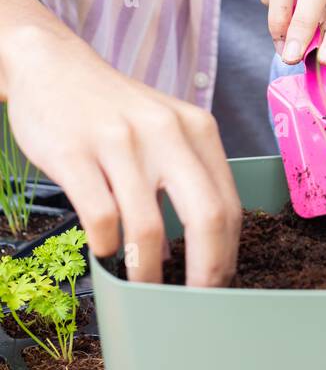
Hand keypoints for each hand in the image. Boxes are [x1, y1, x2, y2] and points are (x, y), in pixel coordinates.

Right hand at [3, 29, 241, 286]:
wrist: (52, 65)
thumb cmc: (113, 110)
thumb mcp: (165, 127)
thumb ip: (187, 175)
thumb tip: (207, 247)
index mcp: (196, 129)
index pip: (229, 204)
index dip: (228, 254)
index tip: (219, 285)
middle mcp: (165, 132)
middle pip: (206, 217)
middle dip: (206, 273)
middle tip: (195, 304)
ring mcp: (120, 142)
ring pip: (148, 227)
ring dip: (148, 272)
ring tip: (144, 289)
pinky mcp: (75, 153)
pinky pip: (100, 217)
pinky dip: (107, 248)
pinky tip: (106, 254)